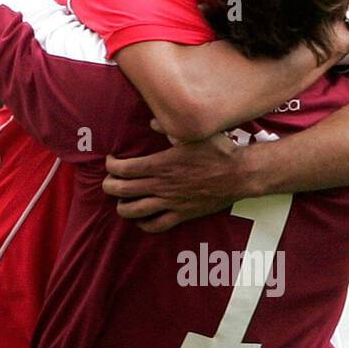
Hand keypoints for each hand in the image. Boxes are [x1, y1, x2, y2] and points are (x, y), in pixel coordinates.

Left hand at [102, 132, 245, 231]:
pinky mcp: (182, 214)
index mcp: (161, 165)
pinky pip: (156, 225)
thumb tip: (153, 121)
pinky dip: (143, 224)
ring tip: (120, 199)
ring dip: (121, 206)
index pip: (123, 169)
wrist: (239, 174)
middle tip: (109, 180)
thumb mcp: (192, 133)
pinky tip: (140, 219)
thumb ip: (168, 127)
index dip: (111, 166)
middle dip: (109, 186)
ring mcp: (171, 202)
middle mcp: (161, 185)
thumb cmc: (217, 150)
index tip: (111, 161)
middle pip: (122, 190)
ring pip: (134, 211)